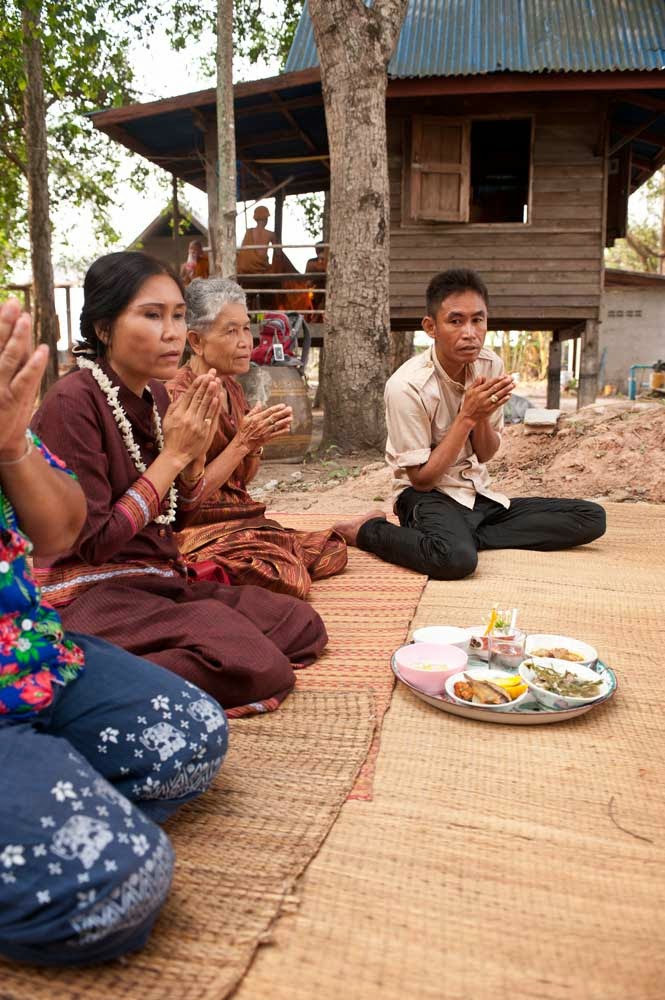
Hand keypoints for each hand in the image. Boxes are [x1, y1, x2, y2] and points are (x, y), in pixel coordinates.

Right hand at [0, 299, 48, 459]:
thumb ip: (4, 359)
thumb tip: (10, 338)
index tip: (5, 306)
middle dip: (4, 322)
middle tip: (13, 303)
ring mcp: (0, 389)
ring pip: (9, 357)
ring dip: (18, 336)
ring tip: (25, 318)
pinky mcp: (15, 400)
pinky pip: (26, 380)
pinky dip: (35, 364)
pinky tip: (42, 349)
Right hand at [162, 370, 220, 466]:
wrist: (177, 455)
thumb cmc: (171, 437)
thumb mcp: (167, 420)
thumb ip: (174, 406)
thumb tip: (182, 394)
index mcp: (179, 413)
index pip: (190, 395)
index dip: (197, 384)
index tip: (203, 375)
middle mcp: (188, 417)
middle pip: (199, 398)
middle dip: (206, 384)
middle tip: (212, 374)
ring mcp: (197, 425)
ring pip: (206, 405)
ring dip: (211, 392)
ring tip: (216, 381)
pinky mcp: (205, 432)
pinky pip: (211, 417)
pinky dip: (214, 407)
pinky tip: (217, 398)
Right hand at [233, 402, 292, 452]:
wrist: (243, 443)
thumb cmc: (244, 430)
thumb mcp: (246, 418)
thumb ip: (254, 410)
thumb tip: (259, 402)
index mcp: (257, 418)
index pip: (269, 411)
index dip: (277, 408)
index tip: (283, 405)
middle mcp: (262, 424)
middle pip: (274, 417)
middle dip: (283, 413)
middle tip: (290, 409)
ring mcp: (265, 431)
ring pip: (276, 425)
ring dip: (284, 421)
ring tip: (291, 418)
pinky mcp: (267, 438)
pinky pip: (276, 434)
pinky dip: (282, 431)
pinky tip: (288, 428)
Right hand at [460, 374, 513, 423]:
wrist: (468, 417)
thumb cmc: (468, 403)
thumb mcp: (469, 391)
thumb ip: (476, 383)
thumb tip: (483, 376)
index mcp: (477, 391)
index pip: (489, 383)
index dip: (497, 379)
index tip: (504, 376)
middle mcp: (482, 397)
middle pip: (496, 388)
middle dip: (505, 382)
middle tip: (512, 378)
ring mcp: (487, 403)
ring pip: (499, 395)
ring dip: (507, 389)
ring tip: (513, 384)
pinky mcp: (490, 409)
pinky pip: (499, 403)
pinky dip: (504, 399)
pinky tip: (509, 395)